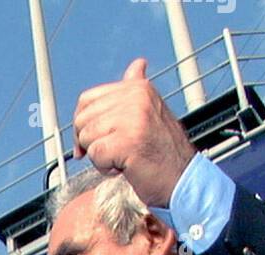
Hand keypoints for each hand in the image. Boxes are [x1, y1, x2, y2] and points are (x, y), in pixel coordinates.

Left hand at [71, 58, 196, 208]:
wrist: (182, 179)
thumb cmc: (163, 152)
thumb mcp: (151, 111)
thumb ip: (136, 89)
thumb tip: (137, 65)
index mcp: (139, 88)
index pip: (87, 99)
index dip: (83, 123)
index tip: (90, 139)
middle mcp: (136, 98)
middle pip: (82, 120)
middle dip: (89, 142)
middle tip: (113, 152)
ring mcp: (132, 119)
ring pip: (86, 138)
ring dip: (99, 156)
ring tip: (124, 158)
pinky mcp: (127, 142)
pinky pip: (95, 155)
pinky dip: (105, 168)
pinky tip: (125, 167)